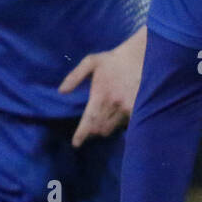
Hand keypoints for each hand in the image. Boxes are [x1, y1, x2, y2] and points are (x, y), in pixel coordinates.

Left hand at [59, 28, 146, 148]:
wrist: (139, 57)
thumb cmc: (112, 60)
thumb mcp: (90, 62)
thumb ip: (74, 76)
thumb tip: (61, 91)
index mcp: (100, 95)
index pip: (89, 120)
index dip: (81, 134)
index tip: (76, 144)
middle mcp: (114, 105)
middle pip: (100, 129)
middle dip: (93, 130)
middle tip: (90, 127)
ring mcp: (127, 109)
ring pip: (111, 128)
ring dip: (104, 128)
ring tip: (103, 119)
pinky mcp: (137, 110)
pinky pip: (124, 125)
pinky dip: (117, 124)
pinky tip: (116, 116)